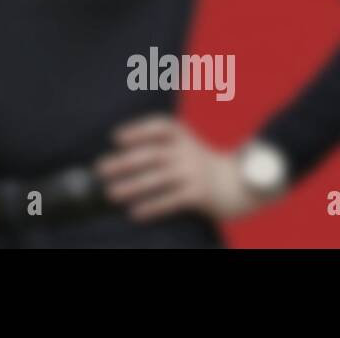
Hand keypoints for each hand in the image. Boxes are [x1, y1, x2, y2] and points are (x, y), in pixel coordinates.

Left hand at [93, 113, 277, 221]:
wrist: (239, 182)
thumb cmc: (199, 163)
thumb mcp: (184, 145)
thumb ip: (159, 146)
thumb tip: (119, 156)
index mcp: (183, 135)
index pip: (159, 127)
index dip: (137, 130)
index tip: (115, 138)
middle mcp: (187, 150)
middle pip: (152, 154)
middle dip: (124, 161)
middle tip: (100, 169)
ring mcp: (194, 172)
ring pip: (158, 179)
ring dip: (132, 186)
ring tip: (111, 193)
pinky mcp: (200, 194)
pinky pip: (172, 200)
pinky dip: (152, 206)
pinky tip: (135, 212)